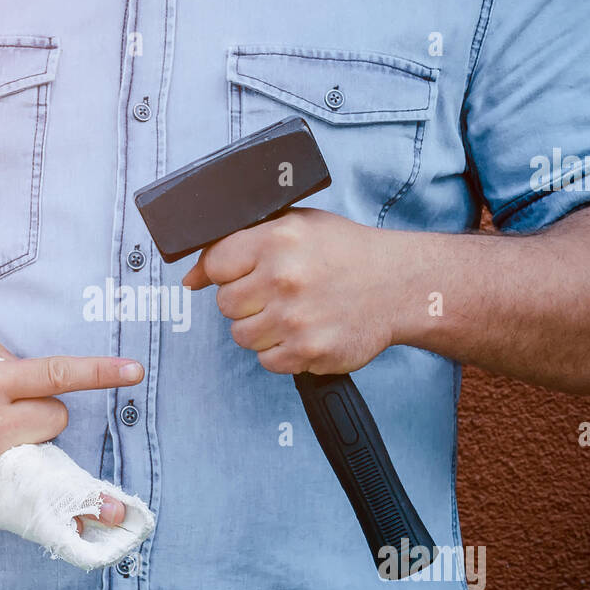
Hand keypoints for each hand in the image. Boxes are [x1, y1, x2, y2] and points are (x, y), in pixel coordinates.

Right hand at [0, 340, 143, 534]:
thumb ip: (10, 367)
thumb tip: (50, 389)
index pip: (55, 375)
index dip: (98, 371)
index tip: (136, 370)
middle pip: (57, 418)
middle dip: (43, 412)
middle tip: (8, 410)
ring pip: (46, 449)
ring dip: (33, 440)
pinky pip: (34, 497)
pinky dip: (50, 496)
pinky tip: (82, 522)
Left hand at [183, 207, 407, 374]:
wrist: (399, 284)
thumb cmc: (343, 253)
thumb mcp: (294, 227)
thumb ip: (238, 245)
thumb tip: (191, 278)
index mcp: (276, 239)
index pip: (215, 264)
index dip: (229, 272)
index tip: (249, 273)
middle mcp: (283, 278)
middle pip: (226, 305)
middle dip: (247, 302)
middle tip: (278, 293)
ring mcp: (296, 318)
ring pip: (242, 336)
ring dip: (262, 329)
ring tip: (293, 312)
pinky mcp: (309, 351)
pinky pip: (267, 361)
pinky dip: (282, 352)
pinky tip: (305, 331)